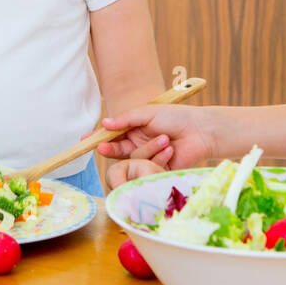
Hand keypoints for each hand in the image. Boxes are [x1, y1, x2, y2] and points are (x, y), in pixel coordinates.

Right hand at [94, 104, 213, 172]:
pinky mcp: (156, 171)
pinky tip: (170, 148)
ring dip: (149, 148)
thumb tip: (104, 123)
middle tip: (103, 147)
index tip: (84, 139)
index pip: (112, 135)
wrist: (201, 132)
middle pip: (117, 151)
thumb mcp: (149, 113)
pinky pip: (147, 168)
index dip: (99, 137)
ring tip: (166, 138)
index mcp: (135, 129)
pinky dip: (158, 158)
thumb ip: (126, 119)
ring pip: (134, 159)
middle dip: (110, 148)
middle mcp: (139, 144)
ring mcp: (147, 158)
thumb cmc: (176, 117)